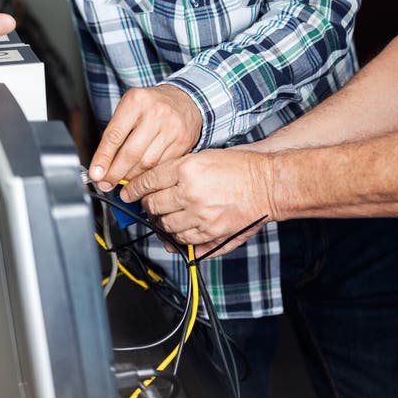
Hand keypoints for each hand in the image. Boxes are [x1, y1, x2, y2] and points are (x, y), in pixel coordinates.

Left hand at [89, 84, 202, 190]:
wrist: (184, 99)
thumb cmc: (150, 106)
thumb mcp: (129, 109)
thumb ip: (115, 134)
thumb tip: (101, 167)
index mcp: (136, 101)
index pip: (115, 135)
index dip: (103, 158)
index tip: (95, 174)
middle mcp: (156, 112)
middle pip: (132, 153)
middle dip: (115, 173)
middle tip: (106, 183)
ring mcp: (172, 127)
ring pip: (147, 163)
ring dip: (132, 178)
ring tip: (123, 181)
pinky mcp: (183, 141)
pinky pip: (162, 166)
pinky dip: (150, 175)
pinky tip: (143, 177)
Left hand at [120, 147, 275, 256]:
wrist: (268, 184)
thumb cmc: (241, 167)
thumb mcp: (205, 156)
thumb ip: (178, 171)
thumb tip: (154, 185)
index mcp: (188, 168)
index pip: (149, 180)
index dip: (135, 188)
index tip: (129, 192)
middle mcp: (190, 192)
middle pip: (153, 205)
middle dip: (146, 206)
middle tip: (146, 204)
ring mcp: (199, 215)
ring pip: (165, 225)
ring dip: (160, 223)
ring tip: (162, 218)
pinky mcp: (210, 232)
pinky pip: (183, 240)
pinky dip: (176, 238)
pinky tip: (177, 231)